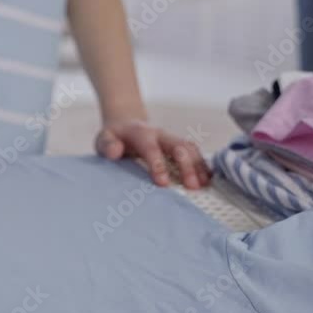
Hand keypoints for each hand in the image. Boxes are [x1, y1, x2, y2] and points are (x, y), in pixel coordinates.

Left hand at [96, 118, 210, 188]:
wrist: (125, 125)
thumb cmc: (113, 138)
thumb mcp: (103, 139)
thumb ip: (107, 145)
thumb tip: (115, 152)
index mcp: (140, 133)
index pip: (151, 148)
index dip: (158, 165)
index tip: (163, 184)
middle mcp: (160, 134)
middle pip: (179, 145)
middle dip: (187, 165)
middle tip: (192, 187)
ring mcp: (171, 138)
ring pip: (190, 148)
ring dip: (198, 166)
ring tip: (204, 185)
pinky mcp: (178, 145)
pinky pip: (194, 152)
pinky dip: (202, 165)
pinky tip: (208, 180)